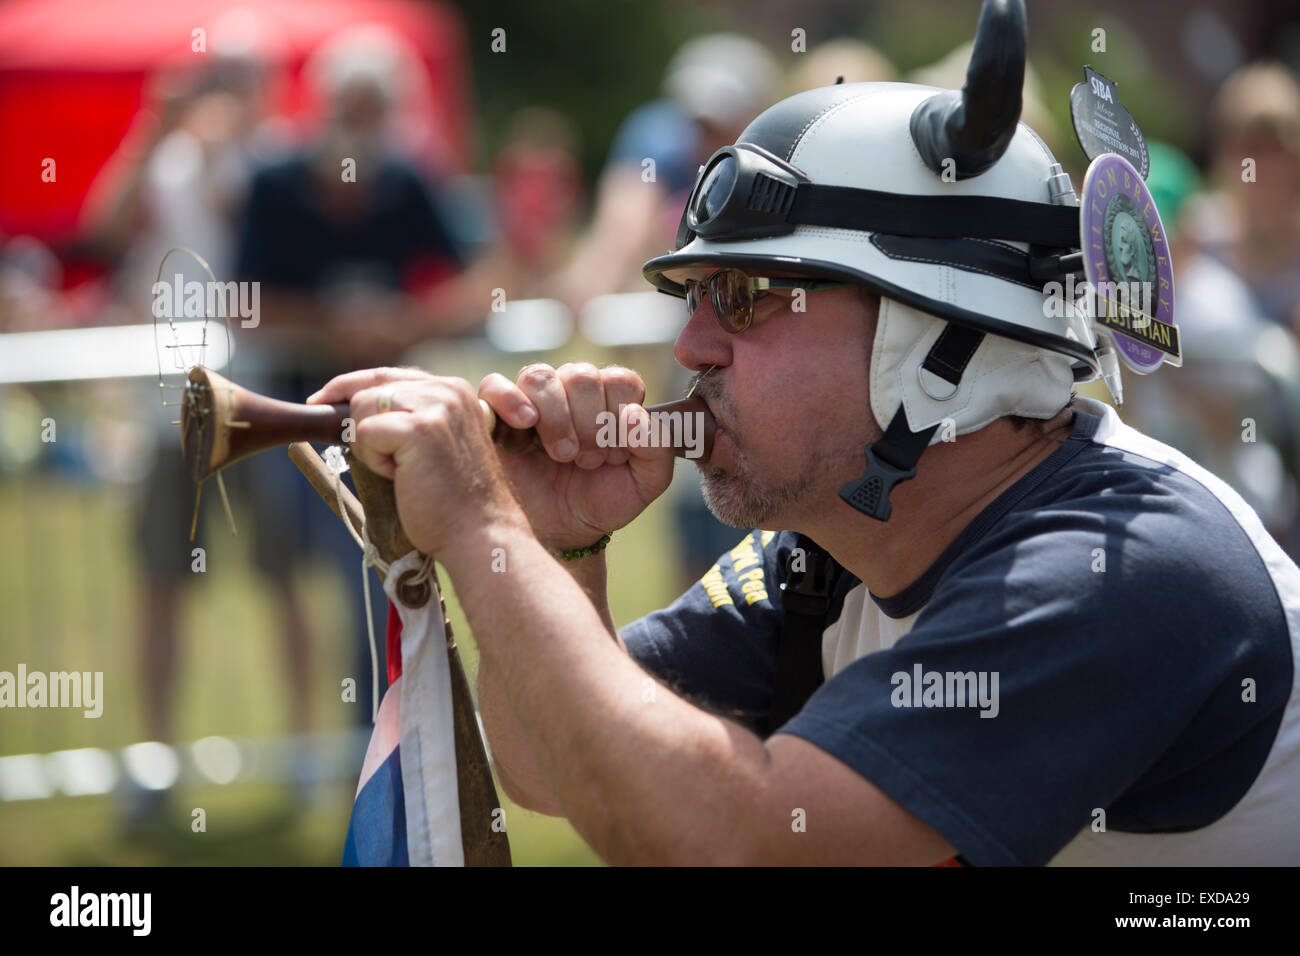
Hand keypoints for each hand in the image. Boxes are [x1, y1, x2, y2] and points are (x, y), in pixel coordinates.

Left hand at [307, 367, 523, 556]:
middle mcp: (447, 390)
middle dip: (363, 428)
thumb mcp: (435, 442)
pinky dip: (374, 461)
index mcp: (454, 389)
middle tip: (387, 464)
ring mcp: (436, 407)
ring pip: (362, 409)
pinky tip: (403, 477)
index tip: (320, 400)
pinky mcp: (418, 429)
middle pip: (369, 389)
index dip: (349, 387)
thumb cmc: (453, 499)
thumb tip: (350, 403)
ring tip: (403, 472)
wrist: (478, 532)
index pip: (387, 375)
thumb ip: (409, 415)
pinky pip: (364, 434)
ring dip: (370, 447)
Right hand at [478, 362, 674, 549]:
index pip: (620, 379)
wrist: (560, 532)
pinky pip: (495, 386)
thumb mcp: (644, 484)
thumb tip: (635, 415)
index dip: (620, 415)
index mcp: (609, 399)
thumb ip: (657, 450)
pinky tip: (527, 424)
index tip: (614, 454)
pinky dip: (511, 399)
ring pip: (542, 378)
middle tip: (587, 460)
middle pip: (582, 376)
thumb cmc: (600, 501)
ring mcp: (532, 399)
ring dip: (557, 418)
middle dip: (590, 423)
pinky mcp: (496, 413)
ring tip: (562, 455)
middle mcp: (571, 391)